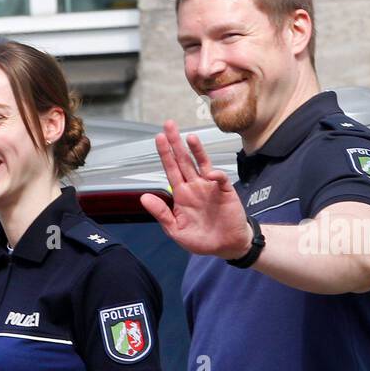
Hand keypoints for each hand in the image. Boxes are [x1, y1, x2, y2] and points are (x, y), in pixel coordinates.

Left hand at [139, 120, 251, 259]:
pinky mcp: (225, 192)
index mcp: (181, 194)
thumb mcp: (176, 230)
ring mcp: (210, 187)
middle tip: (169, 125)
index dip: (165, 154)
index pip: (171, 169)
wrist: (226, 246)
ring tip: (189, 137)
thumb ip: (161, 213)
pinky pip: (220, 179)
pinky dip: (216, 175)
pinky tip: (210, 173)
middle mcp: (194, 186)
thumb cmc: (202, 238)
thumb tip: (144, 197)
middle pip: (183, 160)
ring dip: (196, 150)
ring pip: (201, 163)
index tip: (158, 138)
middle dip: (176, 143)